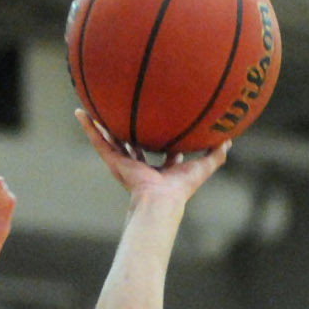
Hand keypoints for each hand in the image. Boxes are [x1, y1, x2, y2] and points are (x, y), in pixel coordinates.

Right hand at [74, 109, 228, 205]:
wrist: (161, 200)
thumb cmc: (181, 188)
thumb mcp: (202, 167)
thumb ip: (216, 155)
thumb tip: (229, 139)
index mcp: (160, 170)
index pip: (161, 152)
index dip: (164, 141)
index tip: (163, 125)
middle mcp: (141, 166)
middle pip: (132, 144)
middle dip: (129, 131)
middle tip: (126, 113)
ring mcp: (124, 163)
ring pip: (110, 140)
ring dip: (101, 125)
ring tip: (92, 108)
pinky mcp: (113, 161)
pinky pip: (97, 141)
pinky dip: (88, 127)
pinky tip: (80, 112)